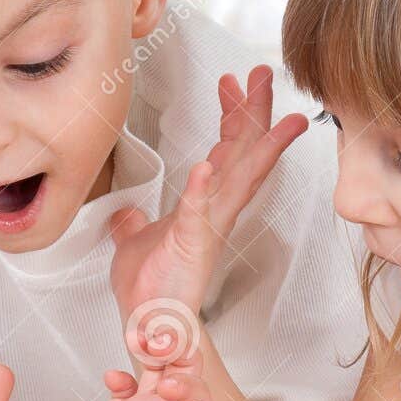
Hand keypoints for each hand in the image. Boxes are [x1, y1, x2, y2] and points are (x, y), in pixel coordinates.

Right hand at [87, 347, 213, 400]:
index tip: (167, 387)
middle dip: (171, 351)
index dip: (185, 384)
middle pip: (178, 371)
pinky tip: (113, 378)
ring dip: (146, 351)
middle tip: (158, 342)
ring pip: (150, 372)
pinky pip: (121, 392)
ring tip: (137, 339)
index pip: (196, 395)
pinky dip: (118, 380)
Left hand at [108, 65, 306, 319]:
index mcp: (204, 206)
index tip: (233, 85)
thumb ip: (134, 223)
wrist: (149, 327)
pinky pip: (199, 214)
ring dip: (256, 142)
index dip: (231, 117)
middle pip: (242, 153)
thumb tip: (127, 212)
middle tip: (262, 73)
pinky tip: (206, 165)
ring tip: (273, 112)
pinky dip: (203, 190)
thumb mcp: (134, 243)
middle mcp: (215, 214)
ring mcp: (208, 229)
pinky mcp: (192, 247)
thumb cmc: (150, 291)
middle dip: (254, 111)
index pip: (224, 152)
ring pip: (240, 178)